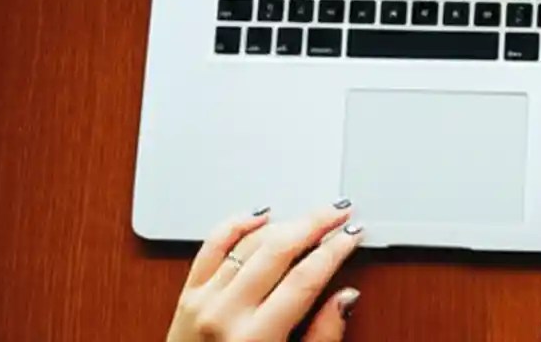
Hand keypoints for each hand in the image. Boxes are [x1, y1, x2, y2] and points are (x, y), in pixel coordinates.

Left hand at [167, 202, 364, 341]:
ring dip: (285, 222)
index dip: (335, 250)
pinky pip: (212, 246)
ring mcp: (203, 301)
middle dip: (315, 224)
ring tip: (311, 216)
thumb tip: (346, 298)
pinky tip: (260, 216)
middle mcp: (226, 314)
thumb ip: (322, 338)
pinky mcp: (187, 296)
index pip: (305, 278)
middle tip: (339, 212)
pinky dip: (236, 225)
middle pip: (279, 249)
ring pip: (249, 242)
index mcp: (256, 338)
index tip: (353, 234)